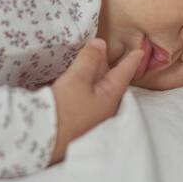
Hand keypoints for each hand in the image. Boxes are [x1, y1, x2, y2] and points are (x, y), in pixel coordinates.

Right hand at [48, 38, 143, 164]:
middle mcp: (104, 108)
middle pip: (110, 81)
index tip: (140, 52)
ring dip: (95, 74)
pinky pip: (85, 97)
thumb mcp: (78, 78)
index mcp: (110, 98)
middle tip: (108, 50)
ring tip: (91, 60)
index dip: (130, 60)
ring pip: (97, 89)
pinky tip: (76, 80)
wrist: (42, 138)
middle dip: (109, 65)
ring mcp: (91, 116)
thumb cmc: (65, 108)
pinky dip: (84, 85)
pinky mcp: (77, 120)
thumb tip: (100, 43)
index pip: (124, 74)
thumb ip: (89, 59)